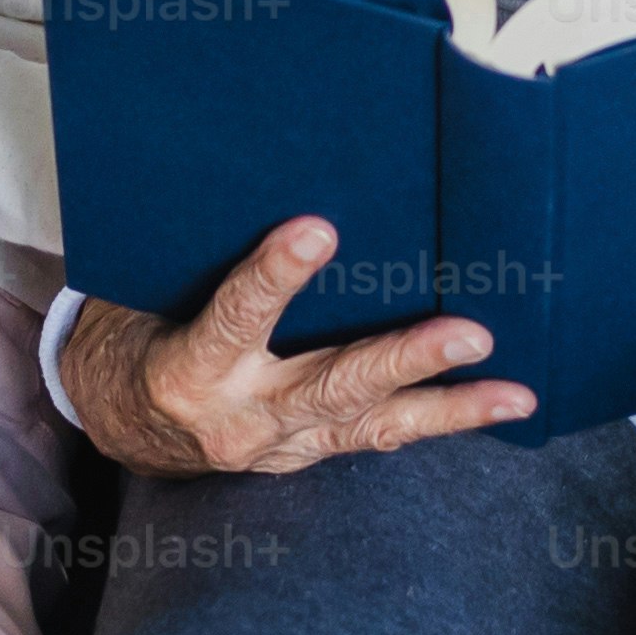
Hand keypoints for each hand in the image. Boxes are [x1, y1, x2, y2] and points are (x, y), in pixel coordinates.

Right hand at [58, 219, 534, 477]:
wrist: (123, 421)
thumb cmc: (145, 332)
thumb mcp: (153, 293)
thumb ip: (208, 257)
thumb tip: (277, 181)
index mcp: (189, 368)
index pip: (235, 317)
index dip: (274, 276)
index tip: (317, 230)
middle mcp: (239, 417)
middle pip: (330, 386)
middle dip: (403, 360)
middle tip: (469, 334)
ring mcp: (280, 444)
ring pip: (373, 425)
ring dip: (449, 407)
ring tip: (512, 391)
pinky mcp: (308, 454)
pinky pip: (380, 438)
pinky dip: (442, 420)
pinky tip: (500, 403)